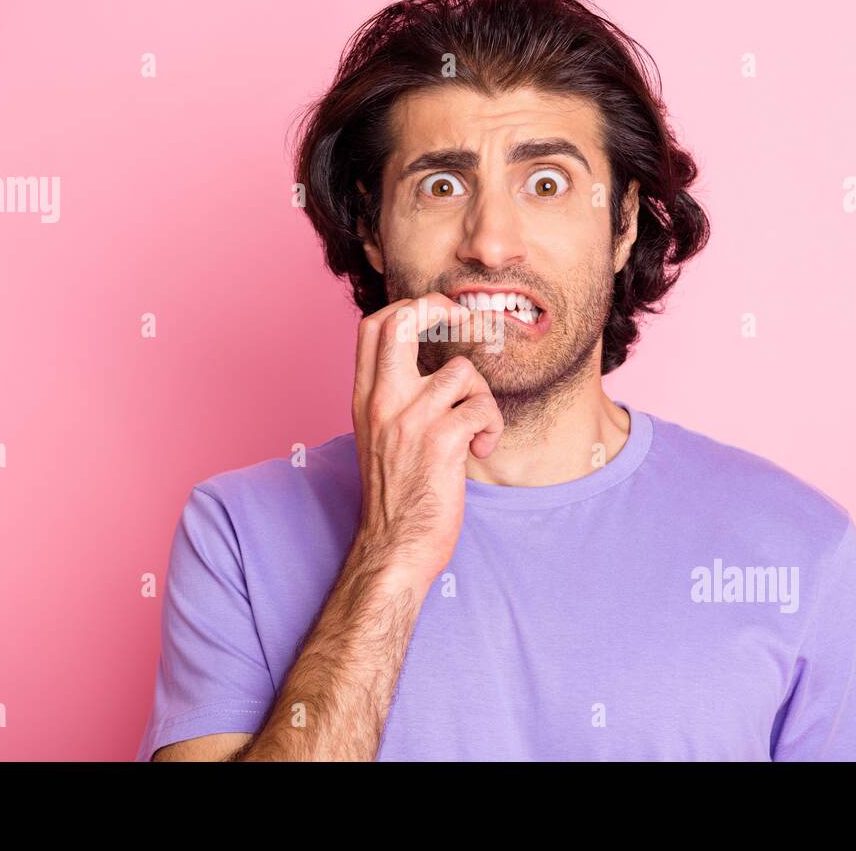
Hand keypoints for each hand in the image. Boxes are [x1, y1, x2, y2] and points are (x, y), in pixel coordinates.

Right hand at [350, 294, 503, 582]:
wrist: (393, 548)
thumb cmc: (395, 496)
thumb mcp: (379, 435)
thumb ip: (394, 398)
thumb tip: (428, 365)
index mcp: (365, 397)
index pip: (374, 325)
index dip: (410, 307)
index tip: (438, 317)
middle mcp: (382, 401)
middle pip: (402, 320)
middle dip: (441, 311)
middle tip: (466, 327)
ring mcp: (410, 419)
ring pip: (463, 370)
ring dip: (482, 398)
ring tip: (475, 428)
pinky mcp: (441, 441)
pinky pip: (482, 409)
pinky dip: (490, 427)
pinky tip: (479, 448)